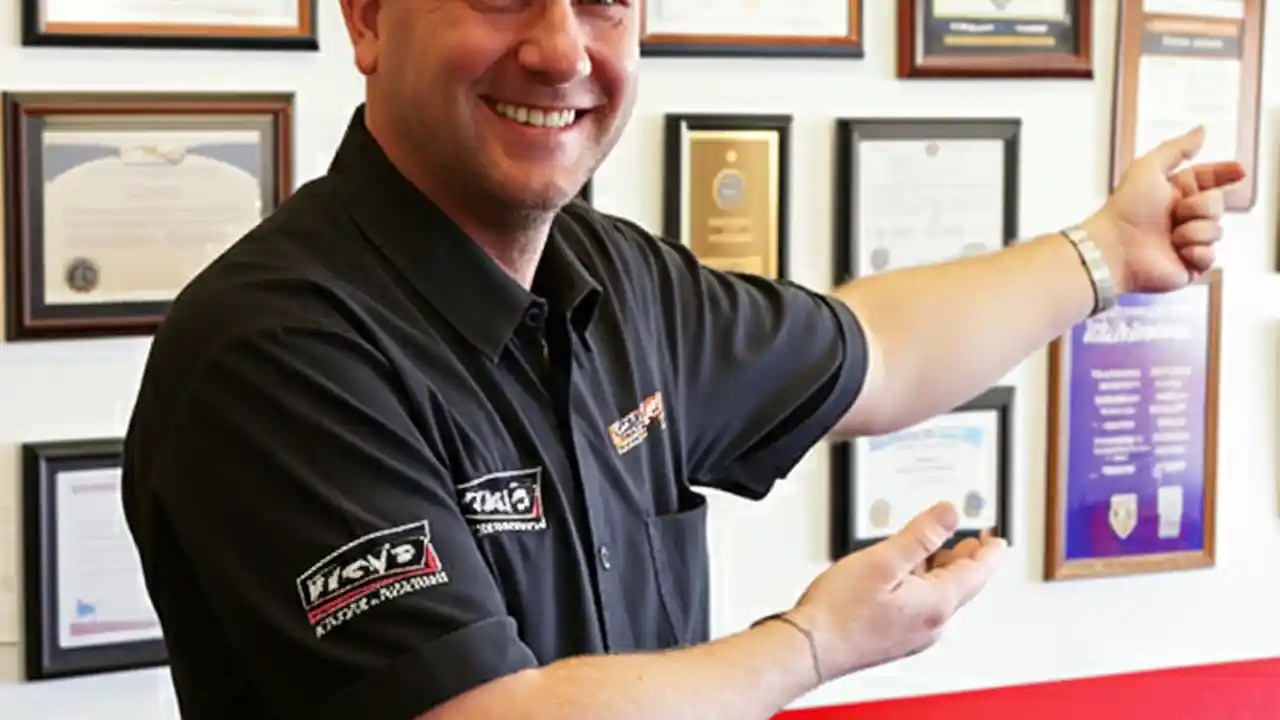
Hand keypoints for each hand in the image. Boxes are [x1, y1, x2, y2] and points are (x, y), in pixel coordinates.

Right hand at [787, 503, 1006, 679]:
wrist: (810, 647)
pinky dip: (921, 584)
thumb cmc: (840, 610)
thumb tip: (950, 514)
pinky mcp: (897, 637)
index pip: (977, 573)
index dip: (990, 551)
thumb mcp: (884, 559)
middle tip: (972, 538)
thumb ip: (922, 535)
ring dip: (940, 569)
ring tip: (935, 548)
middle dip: (966, 557)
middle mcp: (932, 624)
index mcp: (937, 604)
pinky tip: (905, 573)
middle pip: (960, 584)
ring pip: (939, 594)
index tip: (998, 538)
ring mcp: (915, 633)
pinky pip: (922, 606)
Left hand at [1085, 125, 1245, 294]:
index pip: (1210, 180)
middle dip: (1200, 206)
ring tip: (1170, 236)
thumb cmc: (1124, 209)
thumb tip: (1200, 131)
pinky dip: (1196, 252)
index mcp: (1176, 193)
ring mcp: (1186, 241)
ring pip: (1216, 230)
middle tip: (1175, 213)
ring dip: (1193, 231)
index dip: (1225, 174)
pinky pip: (1211, 256)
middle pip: (1217, 204)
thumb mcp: (1148, 168)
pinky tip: (1178, 251)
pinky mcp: (1187, 265)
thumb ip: (1176, 148)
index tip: (1238, 170)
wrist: (1114, 248)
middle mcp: (1182, 216)